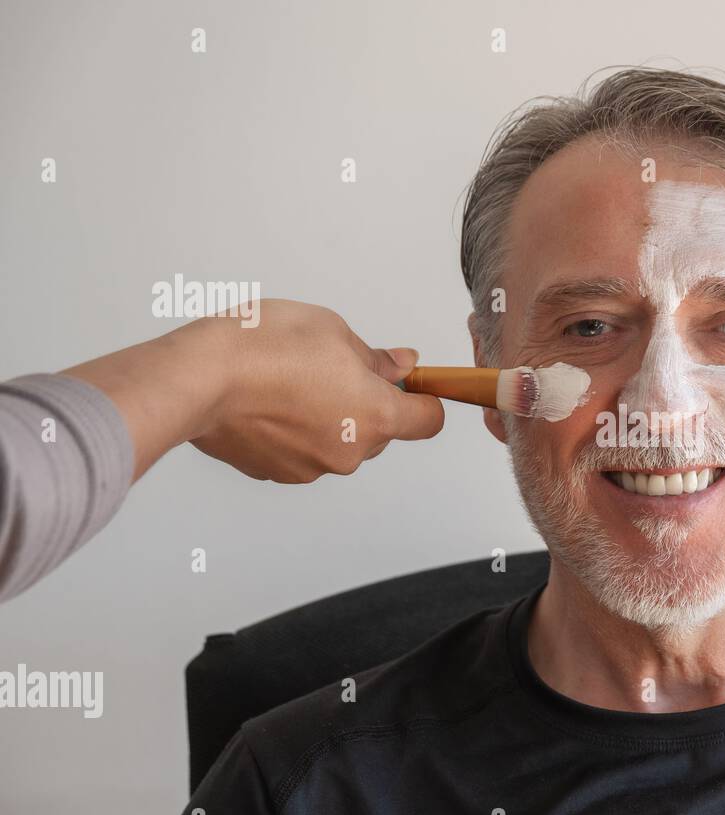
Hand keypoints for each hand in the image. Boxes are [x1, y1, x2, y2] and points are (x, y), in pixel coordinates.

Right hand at [63, 298, 443, 482]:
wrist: (196, 379)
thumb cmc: (261, 346)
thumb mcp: (331, 330)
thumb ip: (375, 357)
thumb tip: (401, 365)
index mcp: (374, 415)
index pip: (428, 421)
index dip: (424, 400)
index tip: (412, 386)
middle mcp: (350, 452)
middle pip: (381, 433)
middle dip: (367, 404)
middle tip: (333, 370)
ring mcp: (313, 468)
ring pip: (340, 443)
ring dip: (329, 418)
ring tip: (291, 384)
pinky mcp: (279, 474)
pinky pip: (304, 452)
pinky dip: (296, 432)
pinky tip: (269, 404)